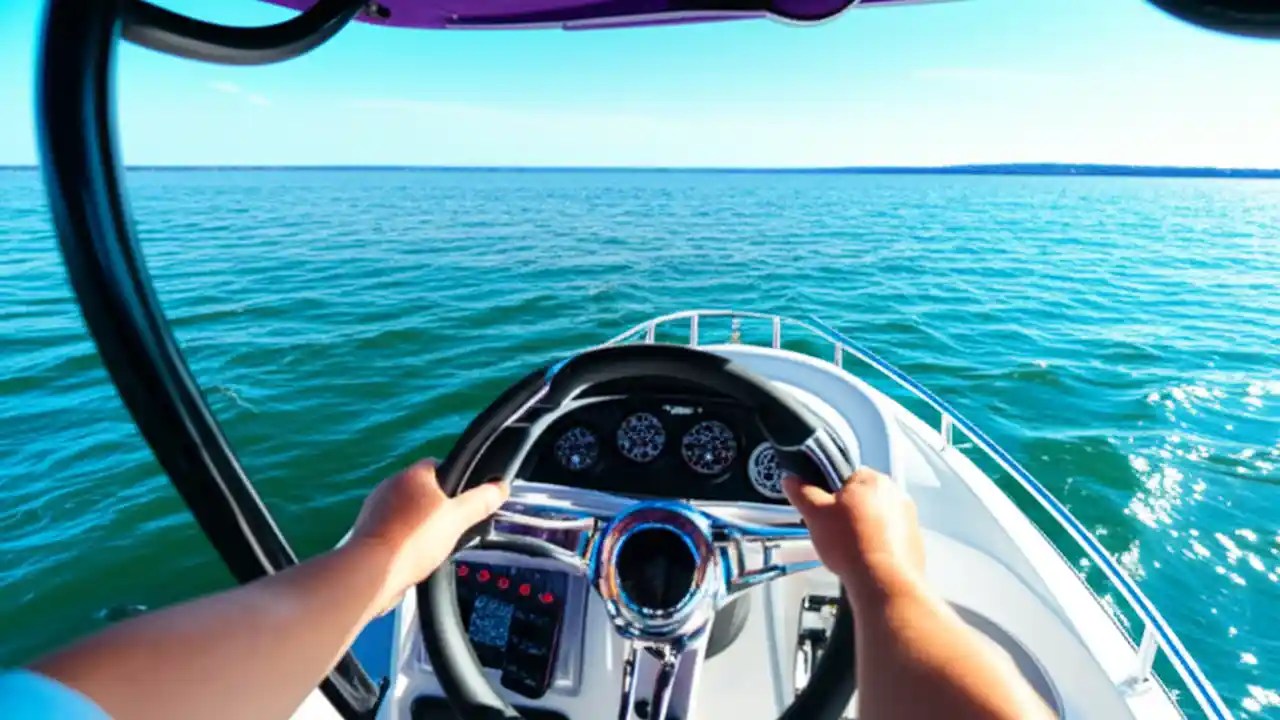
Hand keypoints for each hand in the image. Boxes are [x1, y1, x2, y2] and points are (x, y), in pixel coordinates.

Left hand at [350, 459, 508, 610]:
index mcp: (412, 474)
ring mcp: (375, 508)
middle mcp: (390, 485)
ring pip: (407, 511)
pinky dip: (405, 540)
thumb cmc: (415, 539)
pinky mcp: (367, 531)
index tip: (465, 500)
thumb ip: (480, 502)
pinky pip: (393, 529)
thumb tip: (500, 486)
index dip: (455, 480)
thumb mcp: (458, 519)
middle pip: (422, 490)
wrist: (371, 572)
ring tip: (435, 546)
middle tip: (454, 527)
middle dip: (438, 507)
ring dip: (420, 525)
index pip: (438, 465)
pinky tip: (414, 556)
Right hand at [783, 467, 924, 605]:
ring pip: (876, 518)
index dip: (828, 493)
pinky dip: (877, 545)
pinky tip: (864, 558)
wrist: (883, 583)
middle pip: (861, 497)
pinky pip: (889, 537)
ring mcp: (908, 518)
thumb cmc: (853, 546)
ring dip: (862, 529)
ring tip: (849, 549)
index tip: (821, 507)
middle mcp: (896, 494)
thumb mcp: (814, 515)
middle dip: (846, 513)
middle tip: (832, 531)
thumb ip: (802, 492)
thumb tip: (793, 481)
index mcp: (872, 479)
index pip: (845, 475)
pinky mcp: (913, 540)